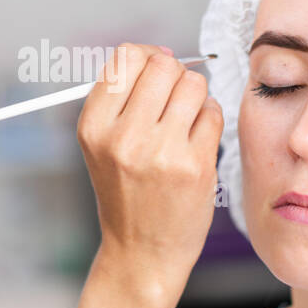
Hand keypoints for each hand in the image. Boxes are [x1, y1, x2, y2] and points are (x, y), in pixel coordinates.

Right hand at [76, 42, 223, 307]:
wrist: (142, 252)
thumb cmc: (127, 192)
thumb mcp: (104, 144)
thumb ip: (123, 97)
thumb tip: (163, 54)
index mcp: (93, 127)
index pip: (124, 58)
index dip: (146, 55)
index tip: (155, 71)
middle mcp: (123, 137)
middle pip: (162, 65)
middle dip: (174, 73)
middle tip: (173, 99)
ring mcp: (160, 152)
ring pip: (194, 84)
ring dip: (195, 96)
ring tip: (185, 122)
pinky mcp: (195, 166)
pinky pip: (214, 113)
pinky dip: (209, 119)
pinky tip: (197, 142)